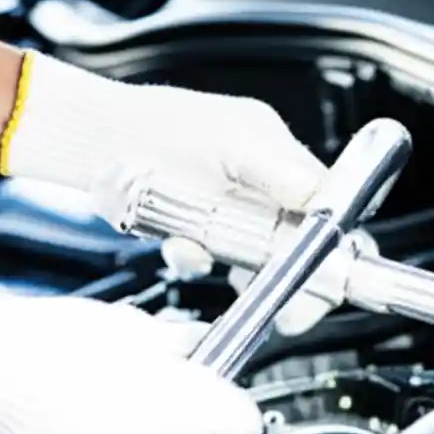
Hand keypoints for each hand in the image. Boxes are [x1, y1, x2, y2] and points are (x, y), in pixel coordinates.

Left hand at [0, 51, 341, 334]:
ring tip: (218, 262)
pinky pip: (209, 260)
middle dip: (290, 275)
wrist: (97, 141)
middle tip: (288, 307)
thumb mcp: (233, 141)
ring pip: (255, 259)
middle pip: (299, 246)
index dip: (335, 252)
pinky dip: (195, 259)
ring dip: (239, 269)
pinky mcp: (197, 230)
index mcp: (282, 160)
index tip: (326, 284)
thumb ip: (281, 170)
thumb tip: (323, 197)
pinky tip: (182, 247)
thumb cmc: (159, 126)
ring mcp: (230, 210)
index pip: (331, 212)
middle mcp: (261, 187)